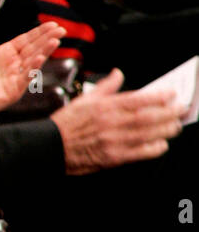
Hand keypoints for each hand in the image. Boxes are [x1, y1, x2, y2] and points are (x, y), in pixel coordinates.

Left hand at [0, 14, 61, 125]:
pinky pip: (24, 78)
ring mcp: (15, 77)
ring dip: (44, 51)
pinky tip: (39, 59)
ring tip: (55, 41)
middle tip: (61, 29)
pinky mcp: (13, 90)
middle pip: (33, 48)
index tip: (52, 24)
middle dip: (47, 39)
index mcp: (6, 53)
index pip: (26, 40)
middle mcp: (14, 64)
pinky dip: (32, 69)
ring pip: (32, 62)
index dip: (39, 32)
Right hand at [51, 67, 182, 173]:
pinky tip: (161, 145)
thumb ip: (105, 87)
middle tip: (180, 109)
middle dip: (168, 113)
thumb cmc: (66, 124)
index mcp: (104, 106)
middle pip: (147, 117)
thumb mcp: (84, 99)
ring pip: (146, 134)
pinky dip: (152, 149)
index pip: (137, 99)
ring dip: (165, 130)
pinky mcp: (112, 157)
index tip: (170, 94)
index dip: (157, 97)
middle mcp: (110, 123)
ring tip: (176, 126)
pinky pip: (138, 152)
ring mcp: (112, 141)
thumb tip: (118, 74)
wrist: (51, 146)